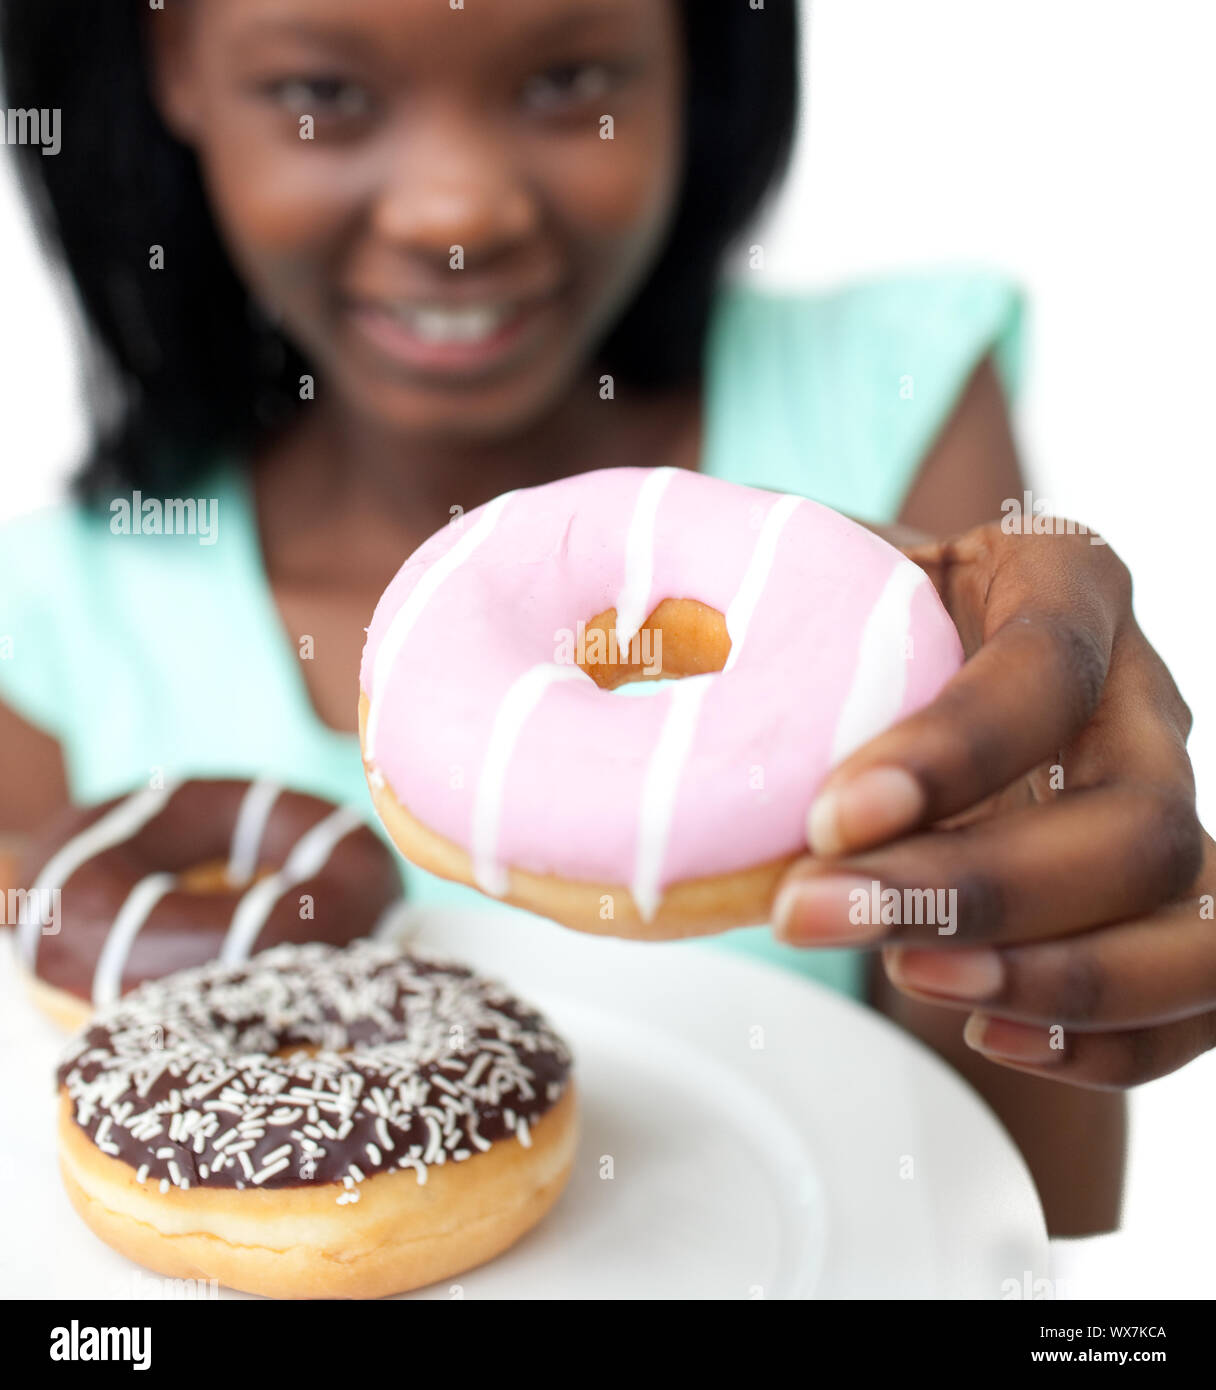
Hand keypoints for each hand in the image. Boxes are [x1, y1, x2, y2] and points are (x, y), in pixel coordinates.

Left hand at [772, 521, 1211, 1088]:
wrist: (906, 666)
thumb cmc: (846, 616)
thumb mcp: (802, 574)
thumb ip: (739, 595)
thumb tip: (595, 649)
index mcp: (1056, 580)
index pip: (1044, 666)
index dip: (954, 751)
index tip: (828, 813)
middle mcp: (1135, 692)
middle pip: (1135, 816)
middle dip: (977, 889)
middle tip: (809, 916)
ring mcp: (1165, 797)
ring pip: (1184, 906)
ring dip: (1056, 973)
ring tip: (911, 982)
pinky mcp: (1167, 893)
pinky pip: (1200, 985)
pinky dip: (1112, 1035)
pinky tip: (993, 1032)